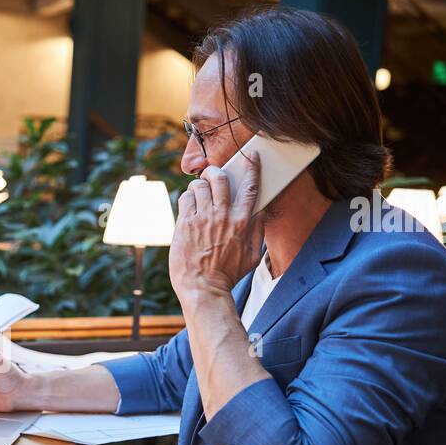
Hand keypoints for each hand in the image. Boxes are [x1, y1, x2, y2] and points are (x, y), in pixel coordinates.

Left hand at [169, 154, 264, 297]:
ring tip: (199, 194)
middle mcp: (222, 216)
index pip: (250, 186)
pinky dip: (187, 198)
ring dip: (199, 186)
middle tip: (212, 175)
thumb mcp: (253, 254)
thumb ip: (258, 230)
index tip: (250, 156)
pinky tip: (190, 206)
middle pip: (219, 178)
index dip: (251, 167)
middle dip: (215, 171)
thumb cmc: (228, 274)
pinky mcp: (184, 224)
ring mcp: (201, 219)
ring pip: (199, 186)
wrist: (203, 288)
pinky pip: (185, 199)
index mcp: (242, 221)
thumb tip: (261, 212)